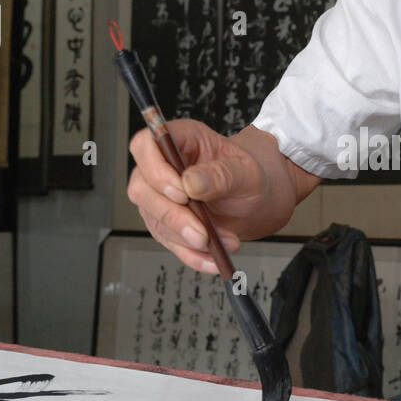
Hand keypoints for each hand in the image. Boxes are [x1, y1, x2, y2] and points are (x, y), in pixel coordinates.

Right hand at [127, 118, 266, 272]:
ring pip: (154, 219)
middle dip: (172, 215)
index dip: (155, 169)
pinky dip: (192, 255)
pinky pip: (170, 242)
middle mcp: (163, 166)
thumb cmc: (250, 176)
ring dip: (186, 238)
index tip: (182, 193)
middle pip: (142, 188)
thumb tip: (191, 182)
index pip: (145, 144)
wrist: (257, 199)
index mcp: (181, 140)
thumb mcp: (247, 172)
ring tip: (223, 243)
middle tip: (202, 233)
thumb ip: (221, 174)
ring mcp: (160, 196)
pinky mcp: (166, 222)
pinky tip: (212, 260)